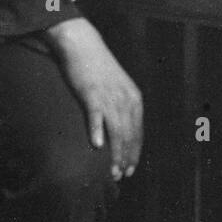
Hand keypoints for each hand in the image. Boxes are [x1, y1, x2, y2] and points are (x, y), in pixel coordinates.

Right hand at [43, 18, 143, 180]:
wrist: (83, 45)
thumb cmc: (98, 68)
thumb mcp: (117, 88)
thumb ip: (120, 107)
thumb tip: (119, 130)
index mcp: (134, 99)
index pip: (138, 132)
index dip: (134, 152)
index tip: (130, 169)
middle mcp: (125, 99)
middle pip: (129, 135)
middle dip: (126, 158)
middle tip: (120, 176)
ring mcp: (109, 97)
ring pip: (116, 131)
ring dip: (114, 153)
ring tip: (111, 170)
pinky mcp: (91, 94)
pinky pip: (96, 116)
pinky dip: (96, 131)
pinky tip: (96, 146)